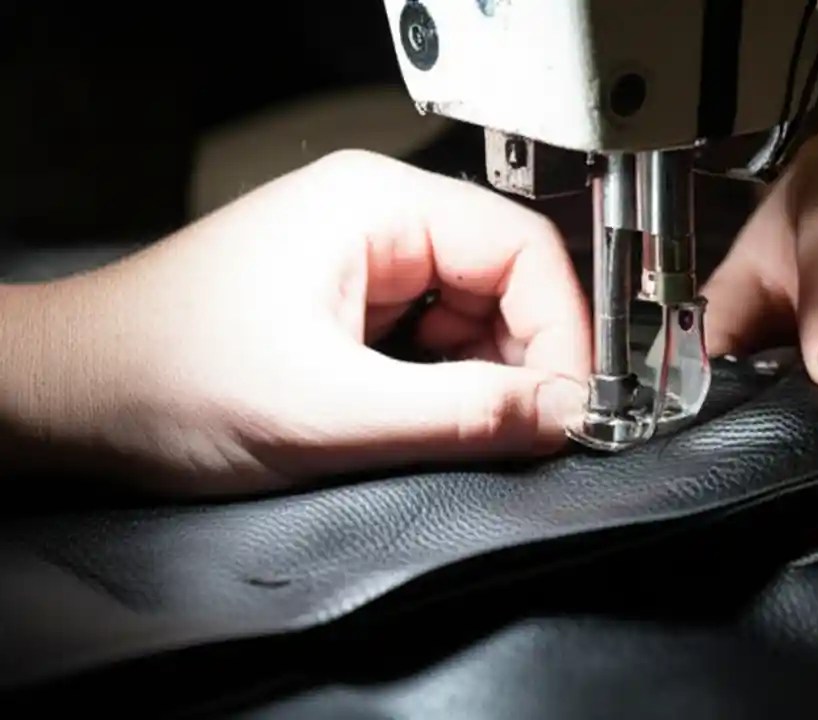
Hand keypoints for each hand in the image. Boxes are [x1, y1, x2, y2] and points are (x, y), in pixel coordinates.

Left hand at [1, 150, 590, 495]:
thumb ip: (458, 415)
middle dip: (527, 359)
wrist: (72, 398)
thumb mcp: (327, 409)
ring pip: (477, 317)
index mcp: (378, 206)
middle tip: (530, 432)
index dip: (562, 330)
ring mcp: (367, 264)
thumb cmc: (162, 376)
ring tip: (466, 433)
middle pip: (508, 281)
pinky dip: (452, 389)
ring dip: (489, 379)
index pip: (523, 248)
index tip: (570, 405)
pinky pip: (438, 342)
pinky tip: (431, 424)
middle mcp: (379, 221)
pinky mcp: (354, 307)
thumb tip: (559, 413)